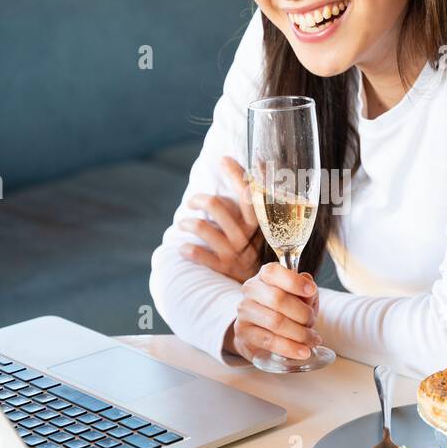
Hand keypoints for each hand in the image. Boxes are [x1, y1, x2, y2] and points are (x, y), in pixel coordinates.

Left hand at [178, 156, 260, 283]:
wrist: (262, 288)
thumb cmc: (257, 249)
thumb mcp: (263, 228)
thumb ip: (259, 203)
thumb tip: (258, 167)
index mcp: (258, 222)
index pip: (248, 193)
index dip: (237, 174)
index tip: (224, 159)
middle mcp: (245, 235)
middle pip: (218, 206)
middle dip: (200, 199)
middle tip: (193, 201)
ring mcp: (233, 252)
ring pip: (202, 227)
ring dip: (187, 223)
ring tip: (183, 224)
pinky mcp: (222, 267)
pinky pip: (197, 254)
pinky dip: (186, 249)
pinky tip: (183, 248)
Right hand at [229, 262, 322, 361]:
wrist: (263, 332)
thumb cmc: (286, 310)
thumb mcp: (300, 297)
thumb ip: (306, 291)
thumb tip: (308, 284)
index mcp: (264, 276)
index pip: (274, 272)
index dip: (294, 281)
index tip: (311, 291)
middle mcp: (251, 290)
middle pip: (277, 299)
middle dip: (302, 313)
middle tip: (312, 323)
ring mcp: (244, 312)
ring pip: (275, 322)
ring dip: (299, 333)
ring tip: (312, 340)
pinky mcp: (243, 333)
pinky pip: (269, 341)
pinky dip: (290, 348)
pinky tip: (303, 352)